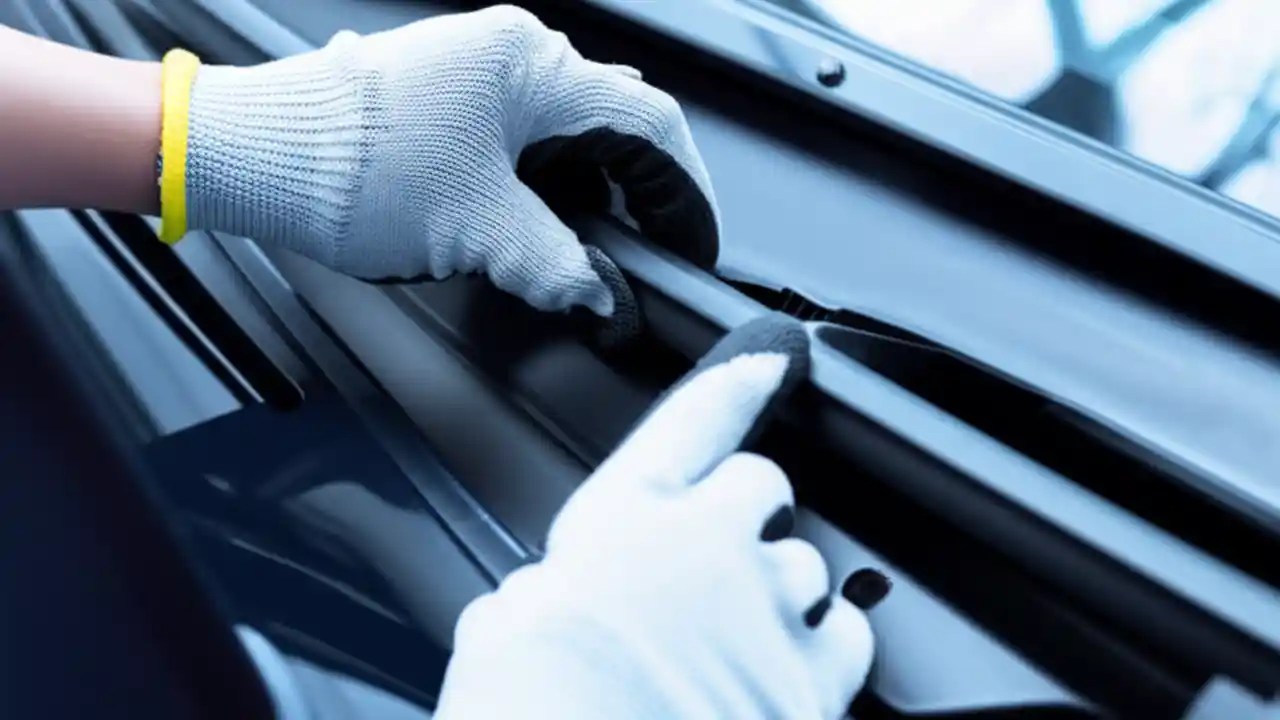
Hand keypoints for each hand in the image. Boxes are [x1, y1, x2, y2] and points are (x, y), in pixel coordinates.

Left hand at [185, 5, 717, 314]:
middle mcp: (513, 53)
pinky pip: (528, 131)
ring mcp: (479, 67)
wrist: (251, 153)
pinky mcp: (451, 91)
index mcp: (534, 68)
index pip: (651, 125)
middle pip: (617, 123)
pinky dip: (550, 178)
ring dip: (594, 187)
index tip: (693, 241)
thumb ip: (558, 267)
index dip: (687, 194)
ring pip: (572, 128)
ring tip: (595, 247)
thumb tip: (602, 296)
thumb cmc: (345, 168)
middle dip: (643, 192)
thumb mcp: (477, 233)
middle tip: (650, 252)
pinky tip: (540, 220)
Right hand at [434, 315, 873, 719]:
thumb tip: (550, 596)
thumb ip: (543, 589)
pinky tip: (781, 669)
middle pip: (762, 485)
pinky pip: (847, 635)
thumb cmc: (532, 710)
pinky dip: (821, 644)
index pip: (698, 418)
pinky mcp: (816, 683)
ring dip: (776, 585)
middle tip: (707, 559)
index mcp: (626, 519)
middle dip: (742, 510)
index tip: (772, 357)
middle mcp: (712, 549)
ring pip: (806, 562)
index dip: (738, 380)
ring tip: (732, 635)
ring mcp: (772, 614)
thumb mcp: (500, 633)